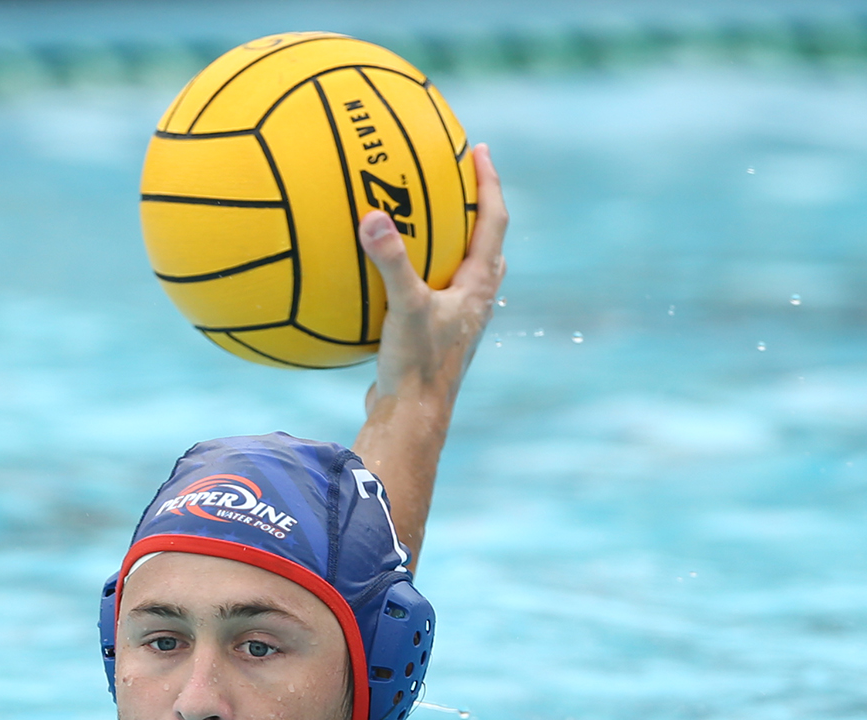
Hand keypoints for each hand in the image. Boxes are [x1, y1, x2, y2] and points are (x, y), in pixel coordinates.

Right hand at [360, 142, 508, 405]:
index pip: (494, 222)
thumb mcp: (404, 307)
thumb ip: (391, 261)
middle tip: (461, 180)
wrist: (413, 419)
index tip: (480, 151)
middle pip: (488, 244)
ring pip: (467, 272)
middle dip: (479, 209)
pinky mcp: (436, 339)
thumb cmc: (418, 366)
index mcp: (477, 287)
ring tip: (434, 222)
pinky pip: (434, 295)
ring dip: (456, 244)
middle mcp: (475, 302)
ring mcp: (458, 322)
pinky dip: (420, 275)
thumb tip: (372, 216)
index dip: (489, 184)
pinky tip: (389, 276)